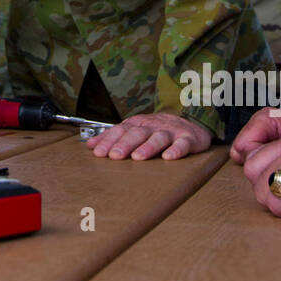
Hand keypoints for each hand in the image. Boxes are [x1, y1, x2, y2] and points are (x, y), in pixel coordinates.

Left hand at [86, 112, 211, 159]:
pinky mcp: (188, 139)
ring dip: (147, 147)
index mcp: (138, 124)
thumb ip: (113, 138)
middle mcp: (152, 126)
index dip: (108, 141)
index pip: (121, 131)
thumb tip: (90, 145)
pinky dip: (176, 150)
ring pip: (158, 138)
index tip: (97, 152)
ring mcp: (170, 132)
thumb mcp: (134, 130)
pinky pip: (182, 144)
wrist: (190, 123)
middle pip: (137, 133)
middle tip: (114, 155)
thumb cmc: (157, 130)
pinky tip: (169, 157)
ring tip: (137, 157)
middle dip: (124, 144)